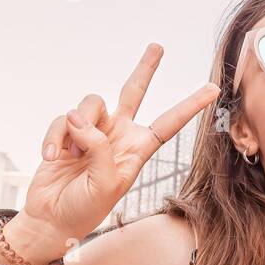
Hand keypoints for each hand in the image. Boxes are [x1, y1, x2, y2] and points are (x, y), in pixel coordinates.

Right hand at [19, 43, 218, 248]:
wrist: (51, 218)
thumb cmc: (85, 208)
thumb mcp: (106, 184)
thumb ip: (99, 148)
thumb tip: (79, 117)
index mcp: (138, 149)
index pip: (168, 123)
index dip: (190, 106)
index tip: (213, 90)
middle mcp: (119, 135)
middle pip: (134, 93)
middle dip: (145, 69)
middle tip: (158, 47)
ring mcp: (92, 130)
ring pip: (90, 104)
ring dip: (77, 129)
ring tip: (72, 157)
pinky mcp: (66, 131)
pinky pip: (62, 120)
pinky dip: (54, 139)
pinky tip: (51, 158)